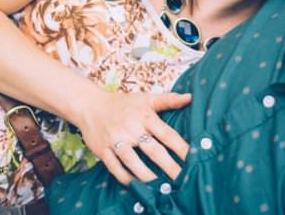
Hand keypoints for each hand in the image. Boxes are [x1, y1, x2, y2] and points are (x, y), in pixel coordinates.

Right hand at [75, 90, 191, 184]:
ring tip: (160, 186)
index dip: (180, 147)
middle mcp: (131, 128)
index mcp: (145, 116)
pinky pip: (114, 166)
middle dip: (168, 165)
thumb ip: (169, 100)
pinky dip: (124, 176)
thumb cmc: (124, 104)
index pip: (167, 134)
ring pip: (132, 160)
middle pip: (153, 150)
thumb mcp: (146, 99)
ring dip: (146, 174)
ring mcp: (116, 140)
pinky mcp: (103, 150)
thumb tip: (190, 97)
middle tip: (181, 178)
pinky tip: (135, 185)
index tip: (193, 158)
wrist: (91, 105)